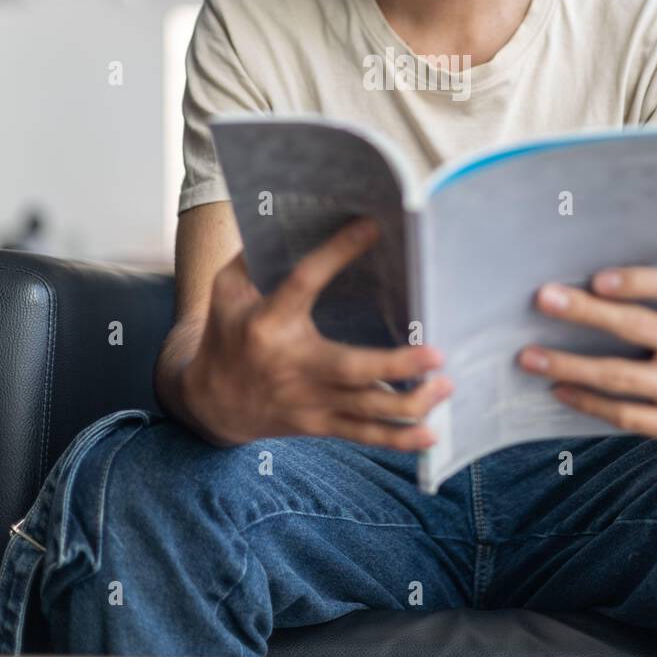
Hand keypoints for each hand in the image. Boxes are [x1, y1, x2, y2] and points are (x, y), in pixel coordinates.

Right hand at [185, 217, 452, 448]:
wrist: (210, 401)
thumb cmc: (227, 333)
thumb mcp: (228, 290)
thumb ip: (255, 257)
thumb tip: (285, 216)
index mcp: (268, 321)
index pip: (304, 282)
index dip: (336, 253)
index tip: (372, 228)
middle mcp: (290, 365)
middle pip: (349, 369)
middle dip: (395, 365)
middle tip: (436, 353)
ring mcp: (307, 401)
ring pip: (364, 408)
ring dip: (410, 403)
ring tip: (446, 384)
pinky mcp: (319, 424)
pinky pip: (363, 436)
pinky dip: (398, 440)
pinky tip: (432, 435)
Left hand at [517, 264, 656, 446]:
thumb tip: (593, 280)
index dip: (640, 281)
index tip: (597, 279)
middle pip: (641, 329)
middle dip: (587, 313)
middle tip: (543, 300)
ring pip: (622, 377)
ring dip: (570, 365)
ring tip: (531, 356)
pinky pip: (626, 415)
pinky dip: (588, 402)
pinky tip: (559, 389)